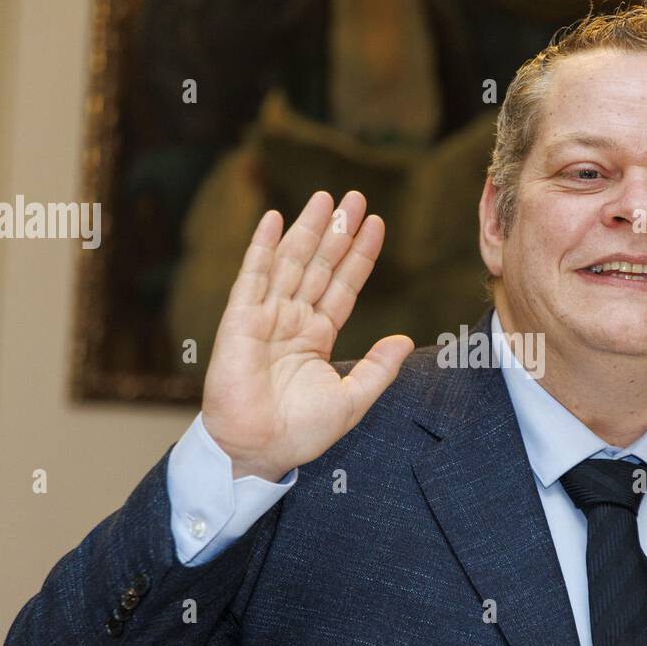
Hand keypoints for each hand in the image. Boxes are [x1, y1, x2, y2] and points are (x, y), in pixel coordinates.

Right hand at [200, 191, 413, 479]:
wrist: (258, 449)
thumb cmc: (300, 432)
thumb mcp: (352, 399)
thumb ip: (379, 368)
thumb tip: (406, 340)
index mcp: (316, 337)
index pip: (343, 285)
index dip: (359, 255)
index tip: (376, 224)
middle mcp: (291, 320)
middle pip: (319, 265)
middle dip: (338, 231)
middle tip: (355, 196)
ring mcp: (265, 317)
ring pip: (291, 262)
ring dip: (309, 229)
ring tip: (327, 198)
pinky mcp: (240, 320)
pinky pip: (252, 276)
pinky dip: (262, 245)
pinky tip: (274, 217)